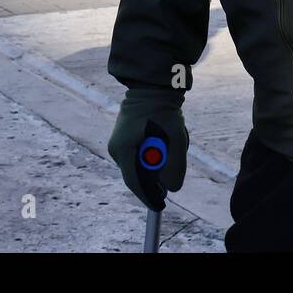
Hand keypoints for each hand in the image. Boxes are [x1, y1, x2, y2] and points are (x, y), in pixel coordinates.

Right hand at [107, 87, 188, 210]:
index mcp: (124, 149)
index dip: (148, 197)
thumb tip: (172, 189)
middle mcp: (116, 148)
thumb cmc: (164, 111)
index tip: (160, 206)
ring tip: (170, 144)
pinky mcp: (123, 138)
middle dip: (154, 179)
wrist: (151, 86)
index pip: (134, 183)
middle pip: (136, 175)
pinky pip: (138, 155)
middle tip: (170, 177)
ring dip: (155, 164)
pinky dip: (151, 155)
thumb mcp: (175, 139)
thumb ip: (175, 165)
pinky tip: (163, 140)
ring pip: (138, 165)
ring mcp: (118, 143)